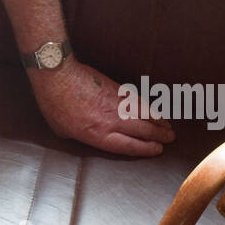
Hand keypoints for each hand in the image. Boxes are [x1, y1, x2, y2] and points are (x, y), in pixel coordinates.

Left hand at [27, 58, 174, 156]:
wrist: (58, 75)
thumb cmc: (54, 104)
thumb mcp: (62, 131)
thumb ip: (78, 137)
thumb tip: (83, 136)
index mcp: (98, 135)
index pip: (129, 146)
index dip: (146, 149)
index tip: (158, 150)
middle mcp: (111, 121)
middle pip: (142, 131)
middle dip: (158, 137)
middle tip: (170, 140)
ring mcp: (116, 104)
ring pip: (144, 115)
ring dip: (159, 123)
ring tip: (169, 128)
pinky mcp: (116, 89)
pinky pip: (138, 101)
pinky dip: (149, 107)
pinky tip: (156, 111)